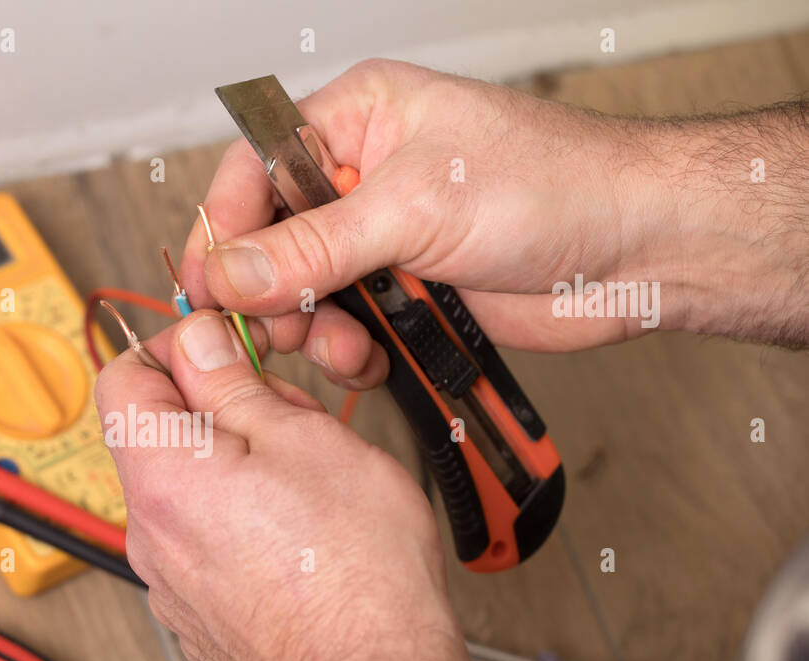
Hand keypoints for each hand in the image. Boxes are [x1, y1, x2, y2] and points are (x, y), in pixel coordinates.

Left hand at [95, 310, 547, 660]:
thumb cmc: (357, 569)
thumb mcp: (304, 437)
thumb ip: (232, 384)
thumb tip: (199, 343)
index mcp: (164, 478)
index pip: (121, 379)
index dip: (171, 350)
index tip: (222, 351)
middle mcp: (148, 535)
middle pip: (156, 438)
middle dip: (215, 412)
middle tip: (287, 420)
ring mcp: (168, 584)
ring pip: (182, 493)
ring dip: (227, 470)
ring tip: (300, 485)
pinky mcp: (194, 618)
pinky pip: (197, 547)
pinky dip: (231, 526)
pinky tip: (290, 537)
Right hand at [183, 59, 808, 354]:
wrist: (634, 249)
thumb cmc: (552, 186)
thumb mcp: (413, 208)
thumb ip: (311, 246)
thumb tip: (229, 271)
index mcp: (357, 119)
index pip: (256, 170)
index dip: (224, 228)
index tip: (208, 285)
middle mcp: (361, 177)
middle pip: (269, 238)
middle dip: (265, 290)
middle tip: (268, 329)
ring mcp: (382, 238)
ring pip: (302, 292)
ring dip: (308, 328)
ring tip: (335, 344)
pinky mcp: (406, 291)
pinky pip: (346, 327)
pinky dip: (346, 350)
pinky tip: (367, 358)